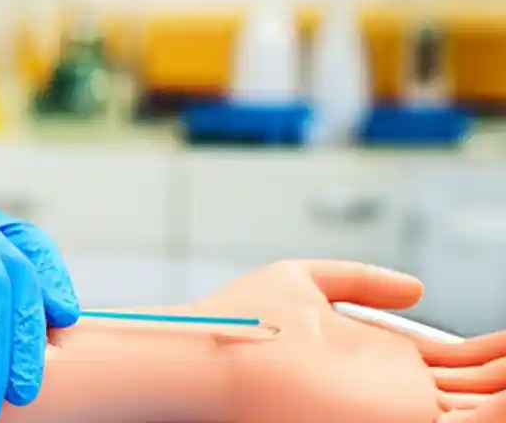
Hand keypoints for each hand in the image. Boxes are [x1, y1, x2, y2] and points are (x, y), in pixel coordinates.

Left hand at [175, 260, 505, 422]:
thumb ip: (362, 282)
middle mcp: (391, 389)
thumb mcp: (307, 282)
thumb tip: (419, 289)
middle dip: (504, 372)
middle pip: (473, 387)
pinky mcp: (392, 422)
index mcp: (379, 357)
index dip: (490, 352)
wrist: (214, 350)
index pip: (455, 361)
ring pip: (475, 409)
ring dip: (504, 391)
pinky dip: (495, 413)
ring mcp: (394, 408)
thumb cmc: (242, 317)